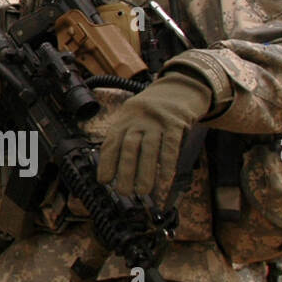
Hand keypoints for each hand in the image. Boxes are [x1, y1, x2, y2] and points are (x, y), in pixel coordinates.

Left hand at [97, 70, 210, 198]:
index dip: (106, 162)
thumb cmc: (151, 114)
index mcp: (123, 120)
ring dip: (145, 172)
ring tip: (142, 191)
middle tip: (123, 192)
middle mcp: (137, 120)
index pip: (111, 142)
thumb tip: (112, 171)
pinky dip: (167, 164)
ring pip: (149, 148)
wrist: (178, 90)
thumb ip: (124, 140)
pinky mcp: (176, 123)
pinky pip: (171, 146)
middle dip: (124, 171)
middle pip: (128, 147)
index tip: (103, 181)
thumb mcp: (132, 119)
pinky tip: (165, 180)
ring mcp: (156, 121)